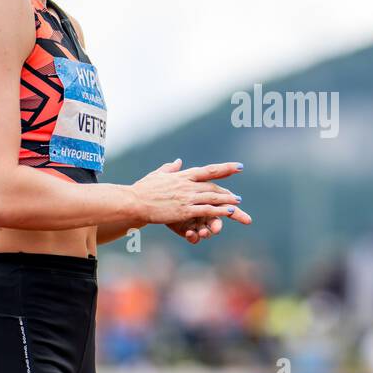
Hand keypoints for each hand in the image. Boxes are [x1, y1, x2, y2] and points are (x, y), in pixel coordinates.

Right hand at [133, 158, 250, 239]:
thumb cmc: (143, 189)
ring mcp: (186, 197)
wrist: (134, 201)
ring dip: (227, 200)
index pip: (208, 170)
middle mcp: (187, 185)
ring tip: (238, 203)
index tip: (238, 167)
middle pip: (213, 186)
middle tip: (238, 197)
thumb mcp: (158, 174)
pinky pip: (206, 209)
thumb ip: (170, 168)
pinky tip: (228, 212)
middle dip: (227, 192)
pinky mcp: (184, 210)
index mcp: (183, 176)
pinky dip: (219, 210)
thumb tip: (178, 160)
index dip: (225, 168)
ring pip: (212, 197)